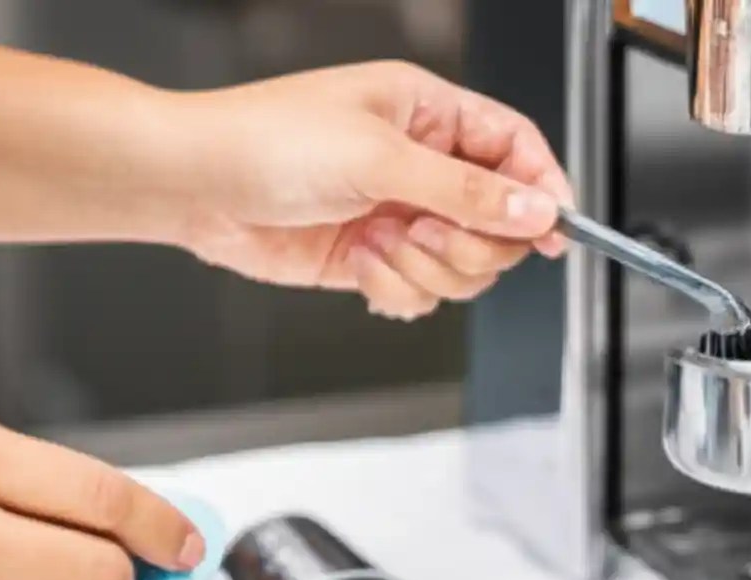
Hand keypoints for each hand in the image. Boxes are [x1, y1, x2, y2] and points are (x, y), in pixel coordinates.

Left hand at [165, 60, 572, 319]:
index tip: (557, 232)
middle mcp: (422, 165)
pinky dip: (396, 291)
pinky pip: (421, 293)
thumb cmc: (265, 141)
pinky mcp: (375, 258)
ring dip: (425, 270)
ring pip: (462, 266)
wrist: (193, 186)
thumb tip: (536, 208)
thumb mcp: (379, 159)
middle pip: (498, 221)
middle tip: (425, 234)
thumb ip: (466, 190)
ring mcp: (400, 214)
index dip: (543, 189)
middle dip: (468, 241)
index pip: (515, 149)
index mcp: (429, 114)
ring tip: (378, 245)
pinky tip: (359, 265)